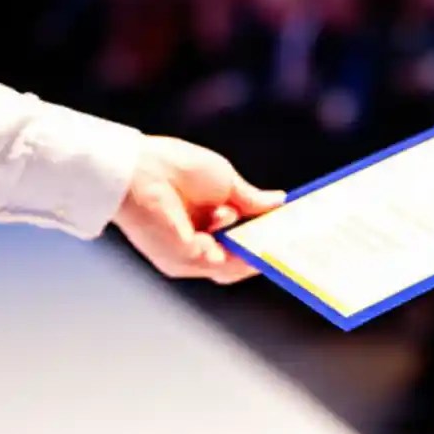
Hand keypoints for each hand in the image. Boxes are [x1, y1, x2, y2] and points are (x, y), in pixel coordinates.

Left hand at [113, 136, 283, 284]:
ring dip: (257, 249)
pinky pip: (226, 265)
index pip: (235, 243)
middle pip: (238, 258)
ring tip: (281, 235)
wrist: (142, 169)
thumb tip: (280, 203)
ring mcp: (189, 258)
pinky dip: (246, 255)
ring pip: (235, 266)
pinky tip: (261, 238)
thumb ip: (251, 199)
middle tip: (291, 236)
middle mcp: (193, 248)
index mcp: (199, 227)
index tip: (285, 229)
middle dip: (264, 247)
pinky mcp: (187, 260)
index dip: (260, 238)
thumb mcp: (225, 182)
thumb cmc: (174, 168)